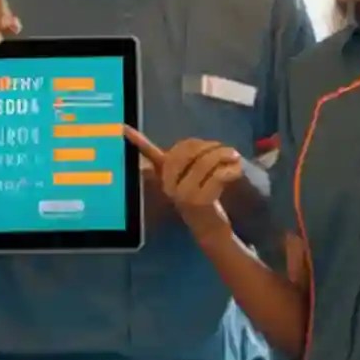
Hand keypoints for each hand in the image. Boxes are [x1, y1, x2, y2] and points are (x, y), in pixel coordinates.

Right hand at [125, 126, 243, 209]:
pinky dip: (229, 170)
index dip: (138, 141)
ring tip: (234, 157)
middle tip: (227, 149)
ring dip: (224, 156)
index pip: (150, 154)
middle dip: (210, 146)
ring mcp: (183, 194)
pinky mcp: (200, 202)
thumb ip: (175, 165)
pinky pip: (216, 175)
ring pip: (204, 162)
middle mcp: (169, 186)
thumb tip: (163, 149)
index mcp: (164, 178)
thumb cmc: (199, 202)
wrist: (210, 231)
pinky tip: (236, 171)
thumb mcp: (184, 182)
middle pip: (188, 151)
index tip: (123, 129)